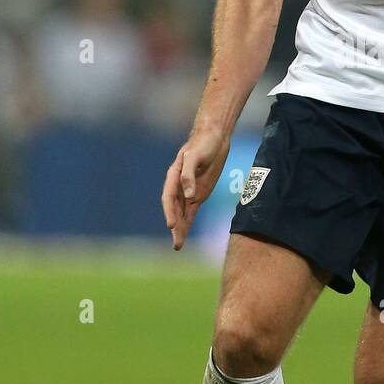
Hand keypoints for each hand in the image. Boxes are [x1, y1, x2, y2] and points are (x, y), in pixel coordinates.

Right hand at [161, 128, 230, 250]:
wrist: (214, 137)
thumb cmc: (203, 143)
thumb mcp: (196, 156)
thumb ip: (189, 175)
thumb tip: (188, 195)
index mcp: (174, 175)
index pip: (169, 197)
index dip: (169, 212)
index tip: (171, 226)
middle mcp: (179, 185)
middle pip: (174, 209)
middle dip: (174, 226)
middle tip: (176, 244)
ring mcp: (188, 190)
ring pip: (181, 213)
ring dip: (179, 229)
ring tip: (177, 246)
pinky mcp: (198, 194)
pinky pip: (191, 211)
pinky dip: (188, 222)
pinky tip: (184, 234)